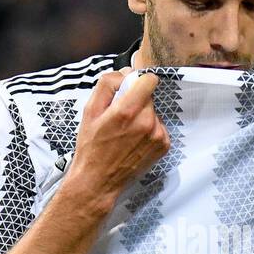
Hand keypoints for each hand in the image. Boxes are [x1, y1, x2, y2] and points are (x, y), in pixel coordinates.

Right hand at [64, 68, 169, 215]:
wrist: (98, 181)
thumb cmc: (91, 146)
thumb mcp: (90, 110)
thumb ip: (108, 85)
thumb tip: (126, 72)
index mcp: (127, 111)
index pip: (149, 80)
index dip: (138, 82)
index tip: (130, 89)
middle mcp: (147, 122)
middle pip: (149, 97)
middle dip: (136, 101)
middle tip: (120, 117)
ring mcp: (158, 135)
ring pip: (154, 112)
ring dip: (143, 116)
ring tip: (126, 132)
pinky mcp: (164, 146)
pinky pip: (159, 126)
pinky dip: (149, 130)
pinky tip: (135, 141)